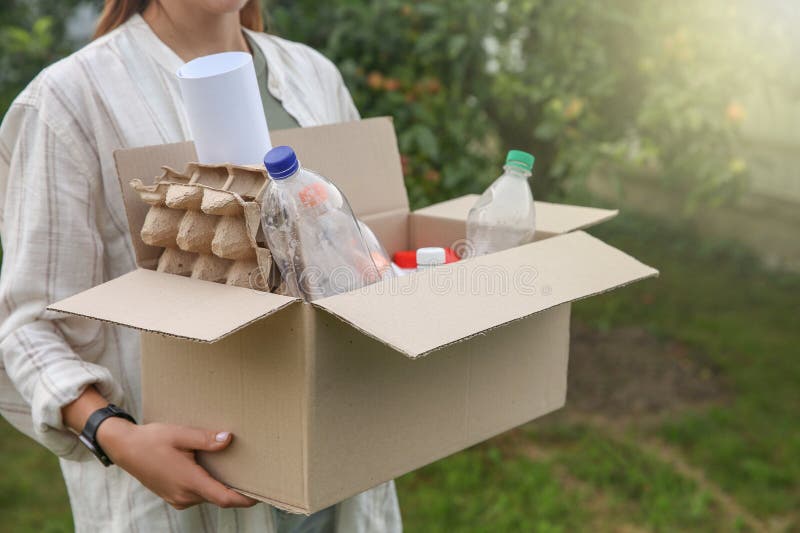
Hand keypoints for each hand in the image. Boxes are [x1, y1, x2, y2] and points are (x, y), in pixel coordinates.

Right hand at [97, 418, 257, 509]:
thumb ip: (205, 439)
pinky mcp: (173, 496)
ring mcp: (177, 498)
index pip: (224, 498)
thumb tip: (228, 439)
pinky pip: (197, 495)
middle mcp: (184, 495)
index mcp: (189, 482)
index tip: (261, 494)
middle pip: (218, 498)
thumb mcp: (180, 434)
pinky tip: (214, 471)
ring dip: (222, 488)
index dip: (244, 499)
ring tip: (238, 471)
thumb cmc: (152, 439)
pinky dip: (209, 487)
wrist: (124, 448)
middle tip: (255, 476)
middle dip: (237, 490)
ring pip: (208, 496)